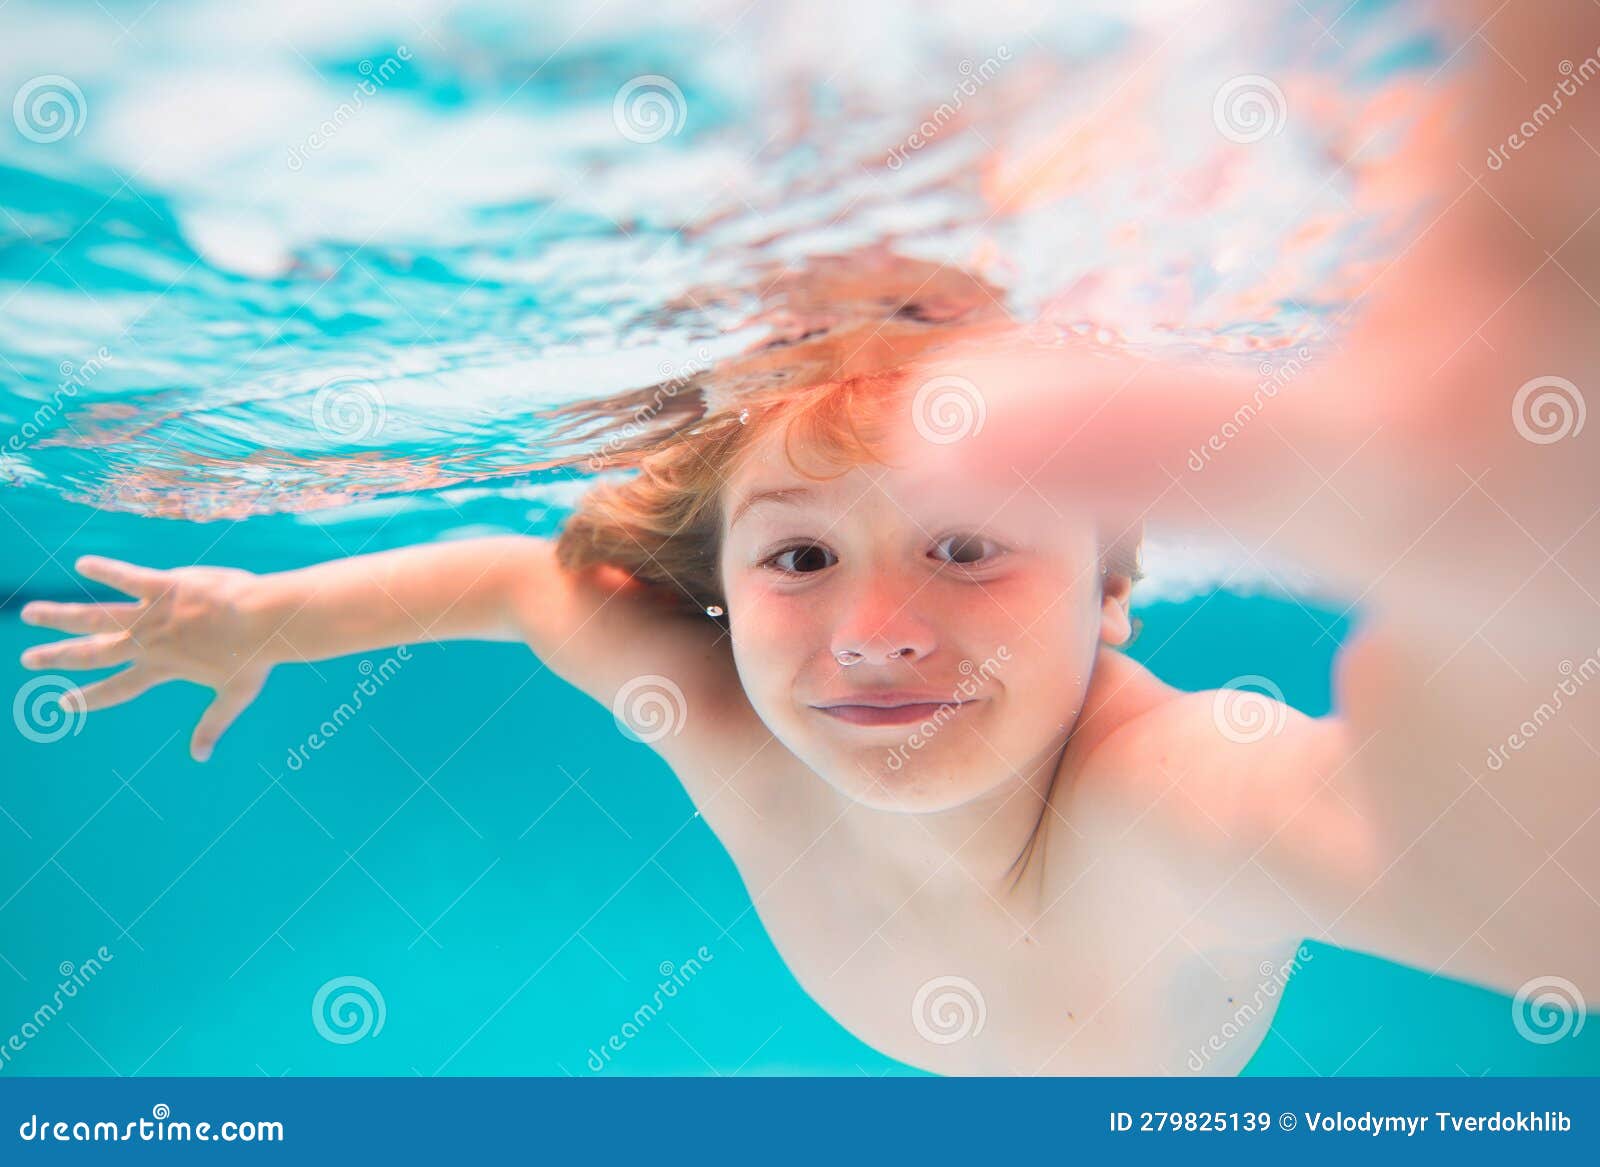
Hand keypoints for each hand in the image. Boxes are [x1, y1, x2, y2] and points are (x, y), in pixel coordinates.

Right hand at [20, 556, 272, 761]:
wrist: (266, 622)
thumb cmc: (257, 657)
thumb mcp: (234, 696)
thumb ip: (212, 725)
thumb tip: (201, 757)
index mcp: (162, 669)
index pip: (117, 689)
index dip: (89, 698)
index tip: (64, 702)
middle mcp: (148, 644)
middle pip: (92, 653)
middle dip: (57, 657)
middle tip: (28, 659)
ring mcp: (152, 615)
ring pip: (93, 615)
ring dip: (59, 615)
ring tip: (29, 613)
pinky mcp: (163, 586)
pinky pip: (126, 577)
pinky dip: (105, 569)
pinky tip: (83, 562)